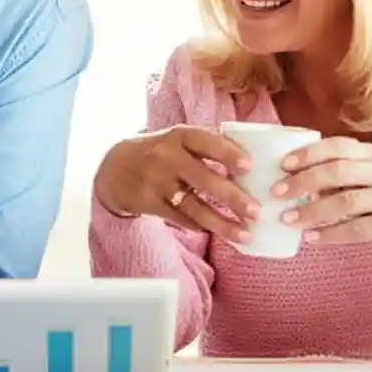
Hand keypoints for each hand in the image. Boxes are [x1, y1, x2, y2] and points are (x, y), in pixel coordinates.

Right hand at [93, 124, 260, 242]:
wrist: (115, 167)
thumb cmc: (160, 151)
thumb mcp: (178, 139)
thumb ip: (208, 146)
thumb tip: (251, 162)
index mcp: (179, 136)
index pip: (207, 142)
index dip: (228, 153)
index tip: (250, 166)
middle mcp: (167, 157)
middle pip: (205, 179)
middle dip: (233, 198)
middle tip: (257, 212)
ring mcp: (157, 182)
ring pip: (194, 206)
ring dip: (222, 223)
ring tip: (245, 235)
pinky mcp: (150, 203)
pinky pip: (180, 218)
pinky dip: (200, 226)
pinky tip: (216, 232)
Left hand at [272, 136, 371, 262]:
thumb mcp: (366, 176)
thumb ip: (336, 173)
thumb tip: (292, 179)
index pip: (337, 146)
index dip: (308, 154)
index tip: (282, 164)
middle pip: (337, 172)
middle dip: (303, 181)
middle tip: (276, 192)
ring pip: (345, 201)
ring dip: (312, 211)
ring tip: (287, 219)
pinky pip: (356, 229)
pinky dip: (330, 234)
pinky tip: (310, 238)